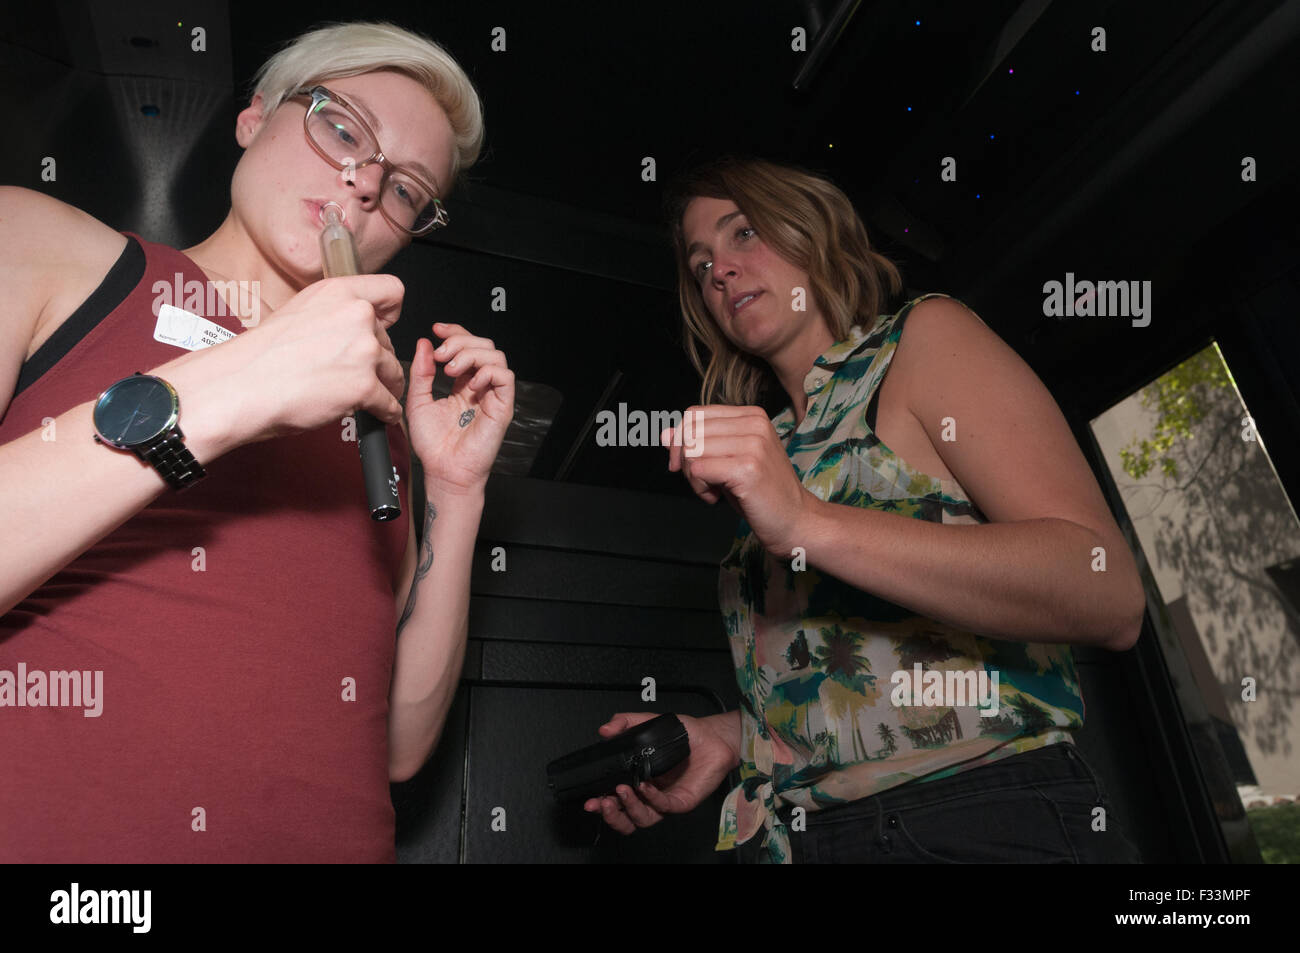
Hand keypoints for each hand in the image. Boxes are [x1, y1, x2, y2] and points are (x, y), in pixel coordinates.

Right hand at [159, 274, 406, 453]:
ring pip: (393, 371)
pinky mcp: (363, 386)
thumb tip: (353, 326)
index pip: (392, 290)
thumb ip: (333, 313)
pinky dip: (385, 412)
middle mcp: (356, 316)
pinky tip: (376, 413)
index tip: (384, 326)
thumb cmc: (259, 357)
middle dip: (377, 358)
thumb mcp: (300, 311)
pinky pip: (389, 403)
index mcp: (339, 292)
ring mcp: (362, 351)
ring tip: (368, 396)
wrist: (239, 386)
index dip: (389, 313)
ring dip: (384, 386)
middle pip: (389, 339)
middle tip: (358, 372)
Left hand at [405, 323, 513, 494]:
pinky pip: (504, 377)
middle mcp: (479, 386)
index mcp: (462, 383)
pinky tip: (469, 382)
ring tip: (451, 369)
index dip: (455, 332)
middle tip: (441, 355)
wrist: (444, 471)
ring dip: (470, 354)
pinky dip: (487, 371)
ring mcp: (492, 395)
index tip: (436, 330)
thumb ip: (421, 373)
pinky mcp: (502, 406)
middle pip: (483, 345)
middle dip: (460, 341)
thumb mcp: (417, 401)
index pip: (466, 346)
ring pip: (495, 355)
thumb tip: (425, 344)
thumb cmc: (434, 445)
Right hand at [584, 712, 738, 833]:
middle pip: (626, 817)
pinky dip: (652, 798)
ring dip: (628, 808)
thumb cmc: (686, 734)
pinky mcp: (682, 801)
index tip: (590, 798)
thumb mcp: (650, 723)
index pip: (616, 799)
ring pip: (642, 818)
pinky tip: (645, 785)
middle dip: (610, 813)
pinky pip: (664, 806)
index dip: (601, 802)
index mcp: (640, 780)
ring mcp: (666, 800)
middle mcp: (652, 794)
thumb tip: (605, 729)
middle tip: (600, 802)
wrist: (713, 736)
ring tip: (621, 791)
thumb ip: (625, 722)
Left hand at [662, 405, 817, 556]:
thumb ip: (699, 443)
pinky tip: (716, 497)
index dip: (681, 440)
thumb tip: (665, 435)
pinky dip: (700, 489)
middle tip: (704, 482)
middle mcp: (754, 424)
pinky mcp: (747, 468)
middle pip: (689, 432)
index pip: (694, 414)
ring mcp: (753, 444)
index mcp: (752, 415)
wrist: (795, 521)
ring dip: (693, 477)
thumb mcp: (728, 459)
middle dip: (686, 462)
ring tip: (713, 490)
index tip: (687, 465)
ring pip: (691, 450)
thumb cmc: (761, 492)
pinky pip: (699, 470)